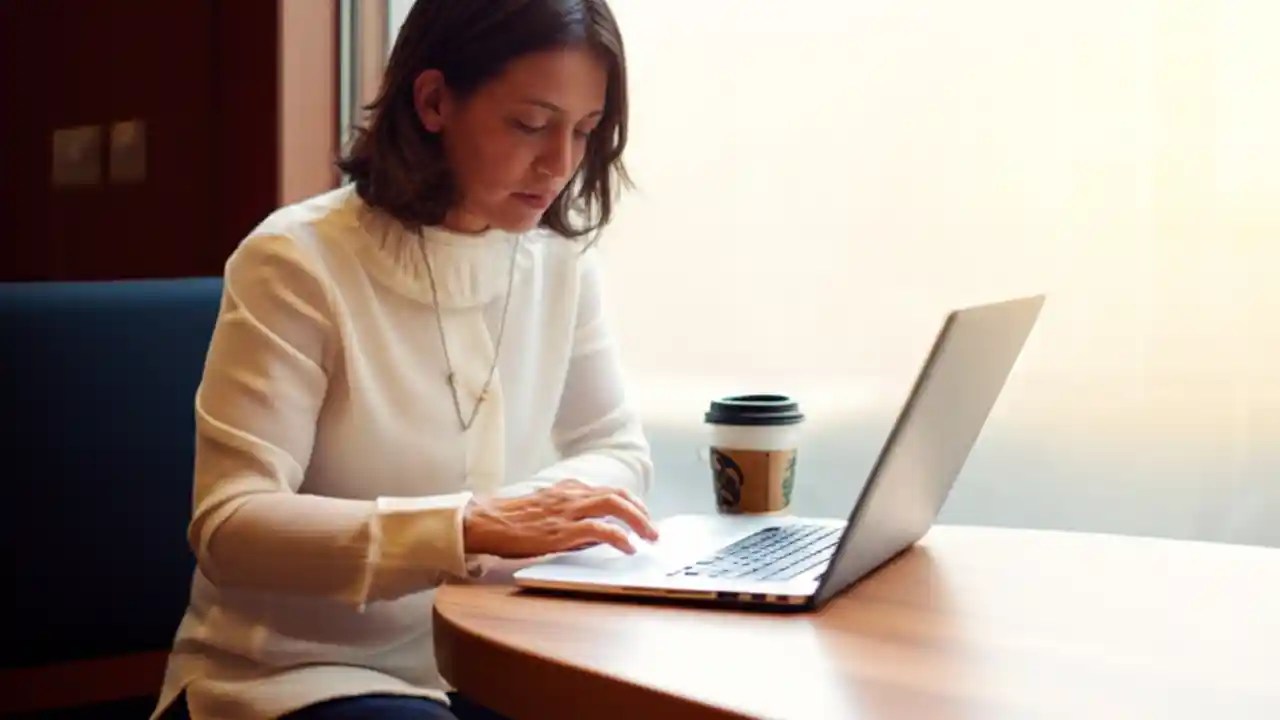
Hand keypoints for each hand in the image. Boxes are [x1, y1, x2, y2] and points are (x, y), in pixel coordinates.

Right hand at [462, 479, 659, 556]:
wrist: (486, 521)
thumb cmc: (512, 520)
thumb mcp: (546, 508)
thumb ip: (570, 513)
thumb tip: (598, 532)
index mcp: (568, 488)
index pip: (609, 490)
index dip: (631, 503)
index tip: (643, 516)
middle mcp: (571, 495)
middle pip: (618, 495)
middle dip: (641, 512)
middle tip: (654, 530)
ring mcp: (567, 511)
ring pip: (614, 506)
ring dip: (638, 522)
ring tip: (650, 538)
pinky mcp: (561, 530)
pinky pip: (599, 530)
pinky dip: (619, 537)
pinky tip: (628, 547)